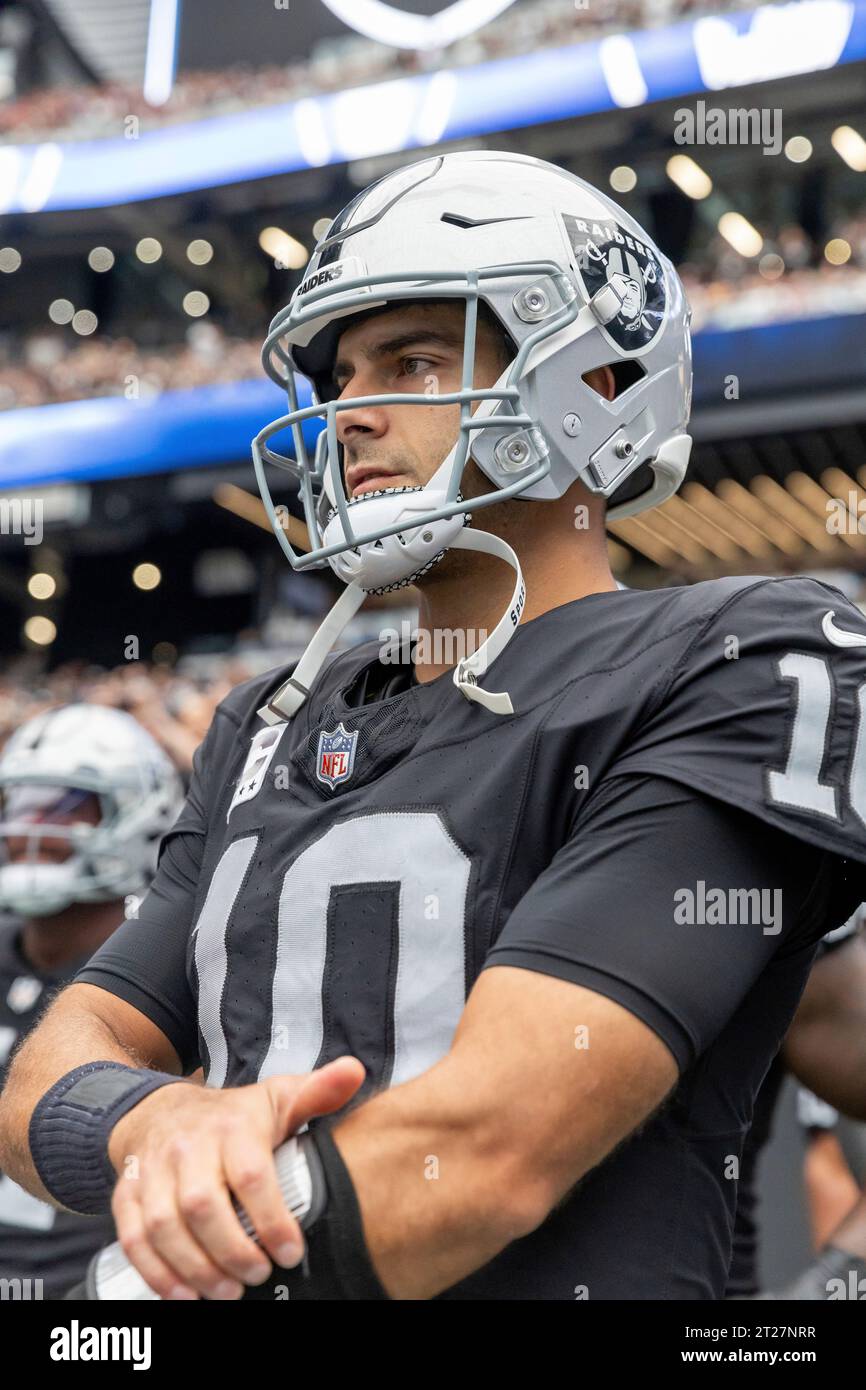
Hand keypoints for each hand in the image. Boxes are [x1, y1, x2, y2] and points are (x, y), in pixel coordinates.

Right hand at [108, 1057, 364, 1300]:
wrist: (162, 1111)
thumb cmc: (231, 1116)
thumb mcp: (276, 1098)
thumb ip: (317, 1092)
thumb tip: (354, 1072)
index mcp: (231, 1126)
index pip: (250, 1174)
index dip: (272, 1219)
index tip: (290, 1252)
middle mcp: (187, 1147)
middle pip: (202, 1206)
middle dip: (232, 1250)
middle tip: (258, 1275)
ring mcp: (152, 1170)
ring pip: (164, 1226)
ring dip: (195, 1268)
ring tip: (226, 1292)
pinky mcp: (125, 1193)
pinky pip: (132, 1237)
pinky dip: (155, 1272)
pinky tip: (182, 1295)